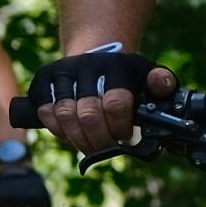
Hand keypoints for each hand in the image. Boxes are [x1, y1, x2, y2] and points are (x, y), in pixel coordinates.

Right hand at [25, 42, 170, 157]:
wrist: (96, 56)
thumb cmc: (125, 77)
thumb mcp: (147, 76)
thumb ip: (162, 83)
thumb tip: (161, 85)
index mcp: (117, 65)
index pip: (116, 103)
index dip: (120, 128)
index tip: (125, 137)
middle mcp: (87, 64)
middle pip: (89, 114)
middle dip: (100, 140)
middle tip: (107, 149)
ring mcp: (63, 70)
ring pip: (65, 116)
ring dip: (79, 140)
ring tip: (90, 148)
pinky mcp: (44, 78)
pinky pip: (46, 112)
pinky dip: (58, 130)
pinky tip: (72, 135)